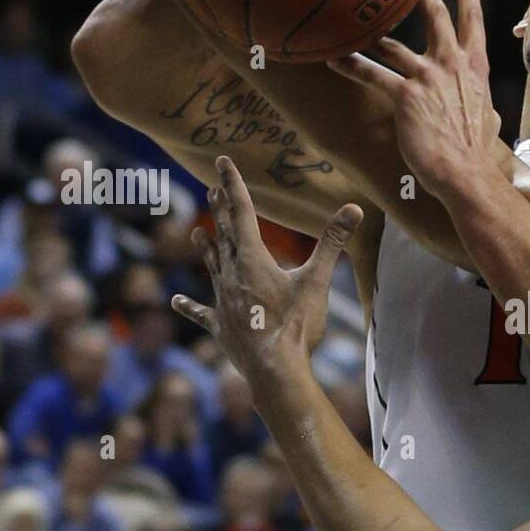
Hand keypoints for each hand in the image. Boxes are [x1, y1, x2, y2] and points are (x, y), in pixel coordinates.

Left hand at [171, 156, 361, 382]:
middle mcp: (232, 274)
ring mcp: (223, 301)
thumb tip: (354, 209)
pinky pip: (202, 311)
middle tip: (213, 188)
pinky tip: (176, 300)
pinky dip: (190, 305)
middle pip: (225, 234)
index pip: (242, 211)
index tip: (222, 161)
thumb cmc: (296, 324)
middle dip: (221, 209)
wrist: (275, 369)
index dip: (234, 184)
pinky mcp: (221, 326)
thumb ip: (333, 242)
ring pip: (212, 266)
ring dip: (206, 247)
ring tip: (196, 231)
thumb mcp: (317, 280)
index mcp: (252, 258)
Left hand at [330, 0, 501, 197]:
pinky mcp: (405, 95)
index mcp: (474, 67)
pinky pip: (372, 74)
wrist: (466, 171)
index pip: (473, 22)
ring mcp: (427, 77)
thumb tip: (488, 113)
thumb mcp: (488, 118)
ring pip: (393, 44)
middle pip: (434, 16)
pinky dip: (351, 66)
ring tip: (351, 19)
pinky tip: (334, 59)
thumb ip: (483, 105)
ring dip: (370, 32)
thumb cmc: (476, 150)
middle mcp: (451, 64)